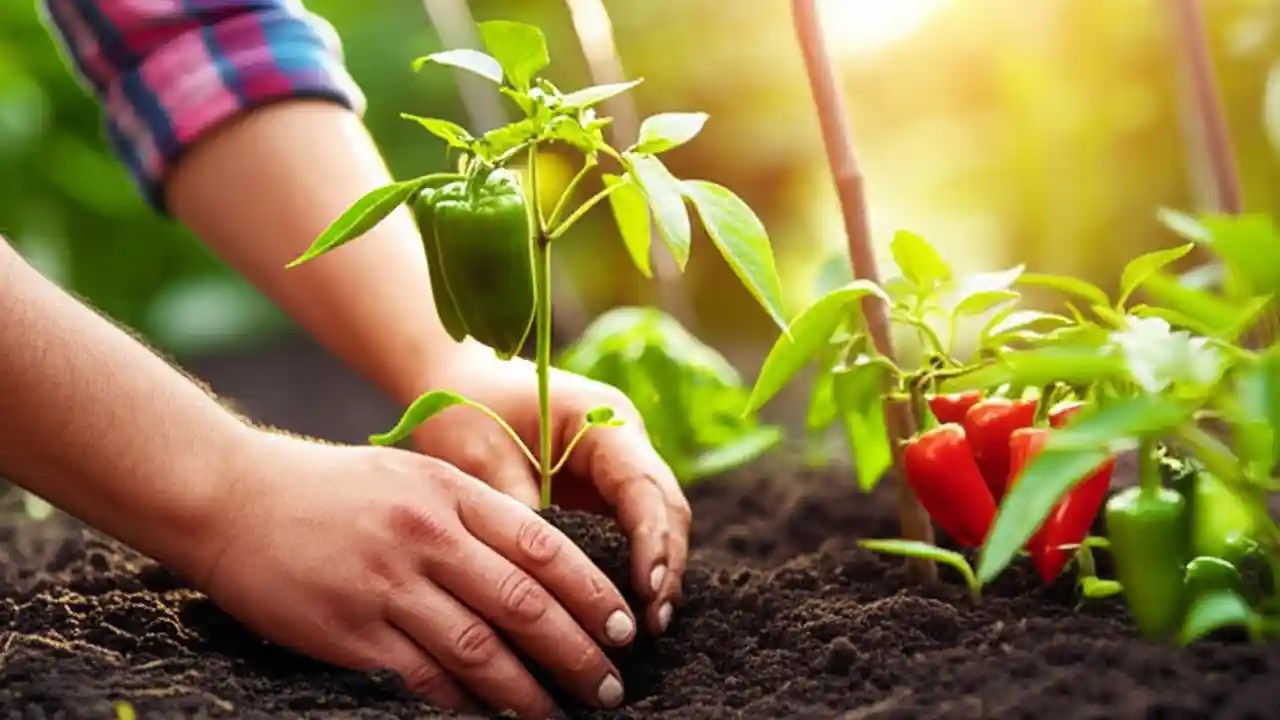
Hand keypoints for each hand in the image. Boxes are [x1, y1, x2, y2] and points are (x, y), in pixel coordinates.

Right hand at [194, 430, 638, 717]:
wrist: (232, 496)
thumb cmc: (329, 489)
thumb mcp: (411, 477)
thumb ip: (471, 514)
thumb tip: (540, 567)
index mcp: (449, 492)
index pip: (543, 546)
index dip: (592, 592)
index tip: (624, 628)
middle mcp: (427, 534)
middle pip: (524, 601)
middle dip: (578, 650)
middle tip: (612, 687)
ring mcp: (388, 583)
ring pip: (481, 647)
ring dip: (530, 690)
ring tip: (561, 714)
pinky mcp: (350, 630)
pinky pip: (423, 677)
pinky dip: (463, 703)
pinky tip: (488, 718)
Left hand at [410, 343, 689, 634]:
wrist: (456, 382)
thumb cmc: (466, 408)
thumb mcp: (481, 457)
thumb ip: (517, 509)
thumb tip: (543, 576)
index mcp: (604, 419)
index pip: (644, 485)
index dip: (652, 539)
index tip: (645, 590)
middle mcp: (625, 443)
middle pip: (664, 507)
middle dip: (664, 565)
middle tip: (652, 624)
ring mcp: (619, 468)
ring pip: (656, 523)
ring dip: (654, 573)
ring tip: (645, 630)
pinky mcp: (604, 491)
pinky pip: (630, 531)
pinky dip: (631, 568)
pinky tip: (622, 610)